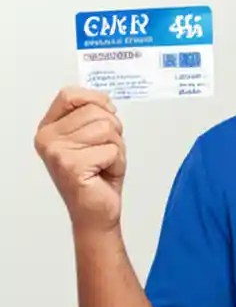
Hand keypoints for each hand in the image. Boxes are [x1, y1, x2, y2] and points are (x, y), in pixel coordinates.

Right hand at [34, 87, 126, 233]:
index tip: (108, 112)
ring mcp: (57, 152)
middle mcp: (47, 138)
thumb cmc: (97, 175)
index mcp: (49, 128)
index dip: (96, 100)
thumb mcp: (92, 138)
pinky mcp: (71, 165)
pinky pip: (112, 149)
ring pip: (107, 129)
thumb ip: (92, 116)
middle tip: (104, 152)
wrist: (96, 211)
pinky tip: (104, 174)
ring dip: (116, 148)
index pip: (70, 95)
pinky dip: (117, 162)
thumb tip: (104, 101)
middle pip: (96, 112)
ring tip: (104, 163)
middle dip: (113, 131)